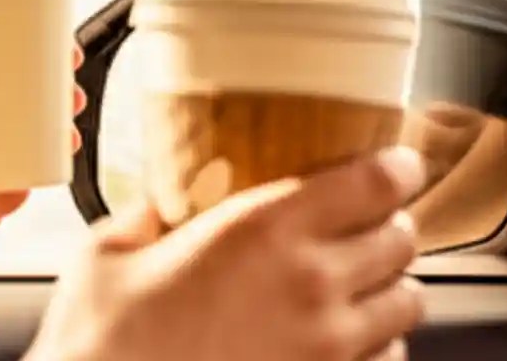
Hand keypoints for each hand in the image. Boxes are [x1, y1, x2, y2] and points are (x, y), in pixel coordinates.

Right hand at [27, 147, 427, 360]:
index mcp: (262, 231)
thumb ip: (144, 216)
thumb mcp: (107, 256)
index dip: (397, 166)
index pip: (374, 182)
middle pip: (400, 238)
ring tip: (362, 281)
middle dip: (390, 222)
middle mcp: (309, 286)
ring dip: (389, 285)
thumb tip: (157, 203)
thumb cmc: (100, 345)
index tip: (394, 163)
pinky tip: (346, 340)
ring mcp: (326, 350)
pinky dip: (378, 345)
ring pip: (406, 303)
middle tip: (367, 220)